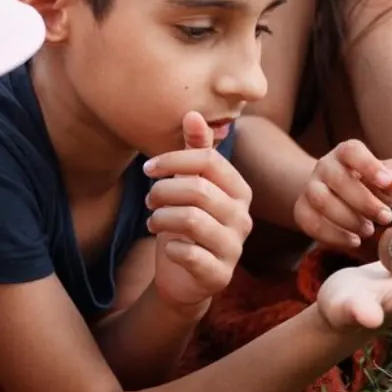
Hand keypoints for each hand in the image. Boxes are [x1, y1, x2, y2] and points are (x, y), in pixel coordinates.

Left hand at [142, 112, 252, 307]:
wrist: (185, 278)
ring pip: (191, 219)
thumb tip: (193, 114)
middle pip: (198, 189)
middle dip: (163, 191)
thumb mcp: (190, 186)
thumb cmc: (187, 225)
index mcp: (239, 191)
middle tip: (148, 200)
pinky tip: (168, 248)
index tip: (148, 169)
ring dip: (161, 218)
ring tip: (153, 221)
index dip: (173, 159)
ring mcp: (234, 248)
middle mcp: (243, 218)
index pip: (208, 161)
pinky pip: (190, 254)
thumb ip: (195, 152)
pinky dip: (171, 248)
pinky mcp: (219, 275)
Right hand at [294, 140, 391, 250]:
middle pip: (338, 179)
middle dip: (365, 202)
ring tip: (369, 230)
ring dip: (348, 219)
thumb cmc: (369, 185)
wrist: (340, 196)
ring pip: (321, 201)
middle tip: (385, 218)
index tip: (389, 184)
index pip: (352, 151)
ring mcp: (310, 187)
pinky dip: (333, 235)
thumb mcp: (388, 177)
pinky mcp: (302, 209)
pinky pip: (310, 222)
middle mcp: (324, 166)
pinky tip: (353, 241)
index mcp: (346, 153)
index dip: (370, 166)